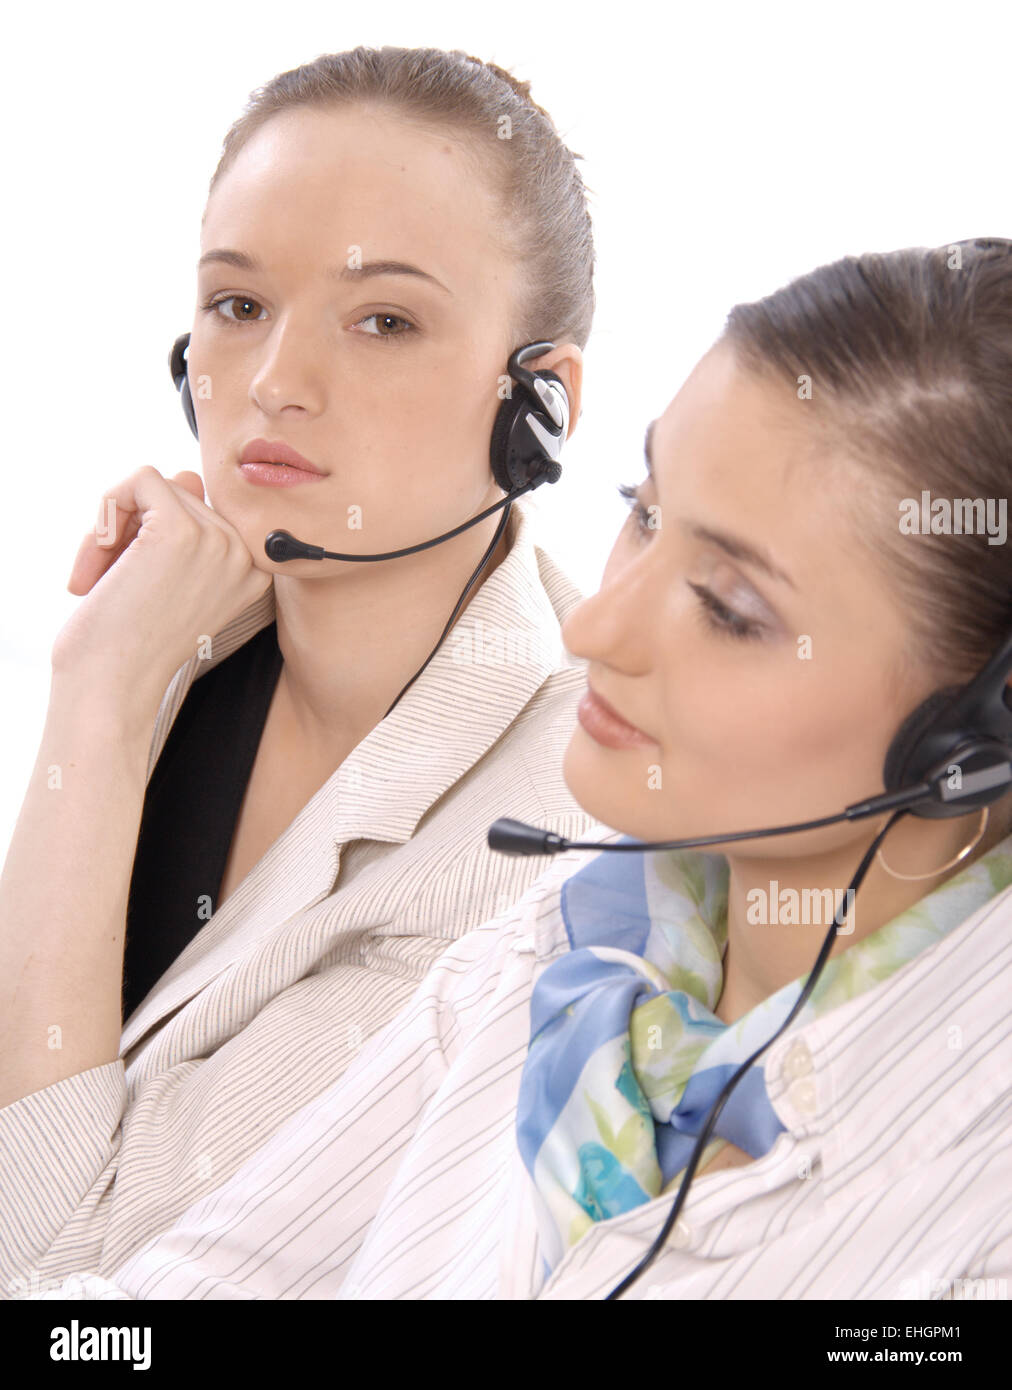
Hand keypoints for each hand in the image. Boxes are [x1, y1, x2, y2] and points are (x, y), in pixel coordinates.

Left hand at [53, 466, 272, 705]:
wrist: (113, 685)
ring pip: (155, 486)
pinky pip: (138, 480)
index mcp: (255, 570)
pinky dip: (106, 511)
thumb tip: (188, 475)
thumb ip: (189, 524)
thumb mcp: (173, 580)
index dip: (155, 535)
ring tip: (101, 577)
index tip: (134, 581)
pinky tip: (98, 561)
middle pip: (180, 493)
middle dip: (132, 529)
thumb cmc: (131, 643)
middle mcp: (246, 554)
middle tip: (107, 580)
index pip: (204, 510)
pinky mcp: (178, 530)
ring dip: (114, 527)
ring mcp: (217, 541)